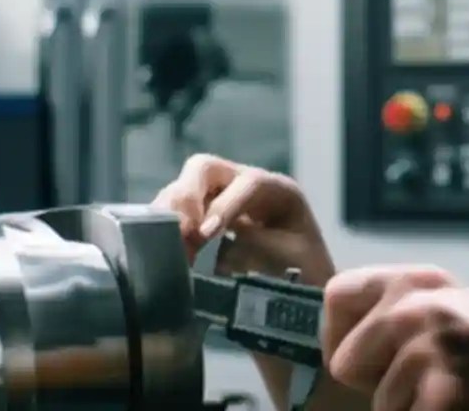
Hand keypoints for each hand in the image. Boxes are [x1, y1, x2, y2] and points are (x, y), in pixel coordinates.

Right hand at [150, 154, 334, 284]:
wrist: (302, 300)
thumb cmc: (306, 277)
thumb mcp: (290, 260)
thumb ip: (254, 245)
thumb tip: (209, 238)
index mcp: (277, 191)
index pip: (249, 183)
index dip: (225, 205)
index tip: (206, 234)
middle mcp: (245, 187)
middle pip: (206, 169)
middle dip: (187, 195)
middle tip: (180, 231)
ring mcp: (219, 201)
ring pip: (183, 188)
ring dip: (170, 214)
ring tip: (167, 244)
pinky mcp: (199, 223)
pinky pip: (174, 215)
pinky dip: (164, 229)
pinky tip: (162, 249)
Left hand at [323, 265, 468, 410]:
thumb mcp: (457, 318)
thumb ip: (400, 314)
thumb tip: (330, 336)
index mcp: (425, 280)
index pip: (337, 295)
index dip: (342, 338)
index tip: (369, 360)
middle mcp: (426, 303)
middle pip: (345, 359)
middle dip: (380, 386)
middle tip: (438, 388)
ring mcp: (435, 347)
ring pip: (378, 402)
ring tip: (463, 402)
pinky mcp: (445, 392)